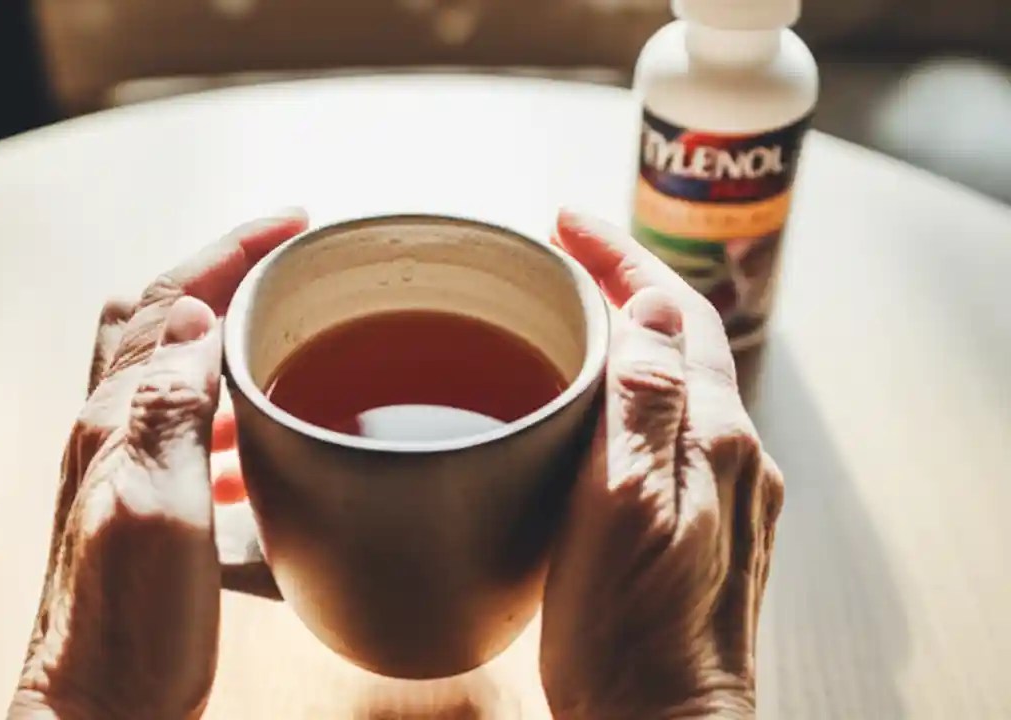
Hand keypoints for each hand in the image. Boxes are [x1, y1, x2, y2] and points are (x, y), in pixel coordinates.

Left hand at [8, 210, 307, 719]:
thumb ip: (167, 407)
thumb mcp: (157, 510)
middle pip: (155, 317)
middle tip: (282, 264)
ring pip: (170, 369)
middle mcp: (111, 432)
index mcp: (116, 420)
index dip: (230, 250)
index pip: (169, 301)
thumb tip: (191, 313)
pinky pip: (183, 428)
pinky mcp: (141, 506)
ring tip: (283, 335)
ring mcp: (122, 467)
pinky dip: (224, 408)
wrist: (98, 711)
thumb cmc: (128, 630)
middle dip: (220, 273)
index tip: (291, 225)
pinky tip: (257, 441)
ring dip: (224, 336)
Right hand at [541, 210, 784, 719]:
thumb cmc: (629, 635)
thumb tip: (654, 303)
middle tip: (560, 262)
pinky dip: (630, 396)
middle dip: (624, 286)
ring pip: (676, 385)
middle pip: (682, 340)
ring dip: (628, 340)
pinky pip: (670, 432)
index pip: (675, 311)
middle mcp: (732, 456)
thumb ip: (646, 400)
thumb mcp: (623, 507)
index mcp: (713, 438)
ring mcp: (723, 493)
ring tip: (566, 323)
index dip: (621, 255)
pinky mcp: (703, 527)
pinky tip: (590, 417)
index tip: (566, 222)